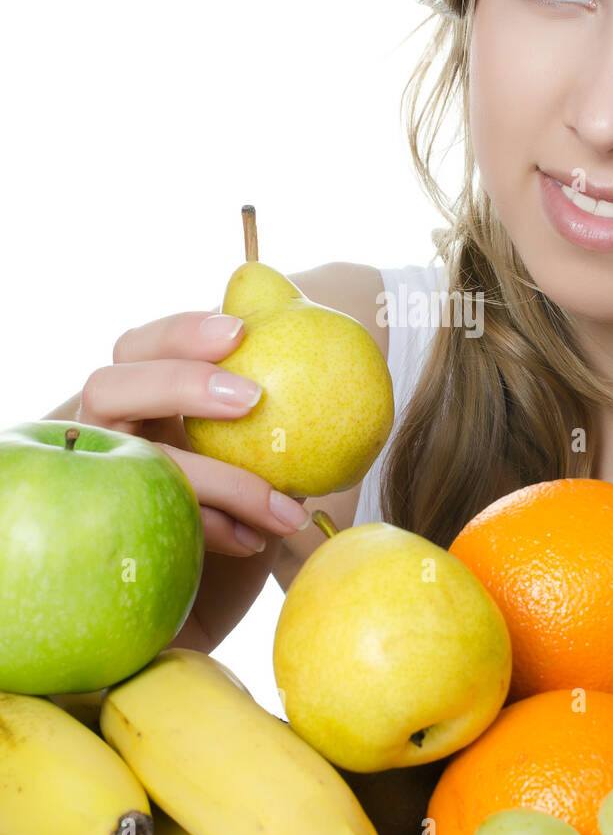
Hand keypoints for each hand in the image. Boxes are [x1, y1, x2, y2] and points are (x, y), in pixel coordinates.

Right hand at [78, 310, 309, 555]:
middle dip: (179, 384)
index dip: (182, 333)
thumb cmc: (238, 467)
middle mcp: (107, 426)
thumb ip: (257, 355)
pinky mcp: (120, 526)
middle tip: (252, 398)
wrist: (219, 555)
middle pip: (108, 387)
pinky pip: (159, 523)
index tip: (239, 331)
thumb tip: (264, 279)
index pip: (139, 345)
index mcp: (136, 387)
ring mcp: (103, 474)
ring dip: (222, 481)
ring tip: (287, 506)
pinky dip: (215, 530)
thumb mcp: (253, 415)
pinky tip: (260, 538)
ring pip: (143, 464)